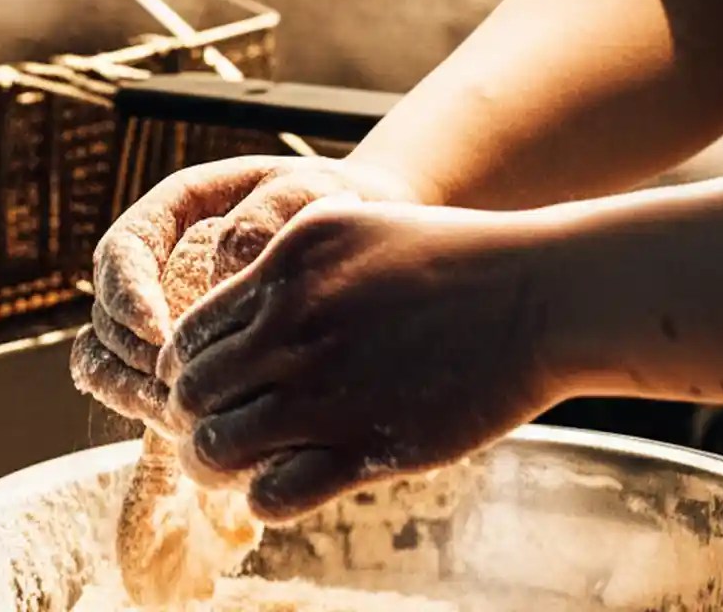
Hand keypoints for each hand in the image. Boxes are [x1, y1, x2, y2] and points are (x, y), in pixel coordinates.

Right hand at [70, 156, 419, 433]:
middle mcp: (155, 262)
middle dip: (130, 354)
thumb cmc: (335, 206)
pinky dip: (140, 406)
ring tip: (176, 416)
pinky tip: (183, 427)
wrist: (362, 238)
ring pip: (105, 353)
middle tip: (172, 390)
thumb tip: (218, 278)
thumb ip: (262, 221)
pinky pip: (128, 383)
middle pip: (107, 311)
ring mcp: (158, 310)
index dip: (127, 295)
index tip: (160, 333)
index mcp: (174, 210)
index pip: (122, 250)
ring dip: (129, 388)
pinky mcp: (172, 354)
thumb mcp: (307, 196)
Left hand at [160, 199, 561, 522]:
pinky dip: (262, 499)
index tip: (203, 386)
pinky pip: (274, 494)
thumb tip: (232, 294)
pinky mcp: (368, 446)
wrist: (538, 293)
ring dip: (211, 464)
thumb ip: (281, 260)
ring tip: (229, 467)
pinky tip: (279, 487)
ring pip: (215, 448)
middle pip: (190, 394)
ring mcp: (326, 392)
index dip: (184, 369)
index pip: (186, 336)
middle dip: (189, 418)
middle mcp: (290, 332)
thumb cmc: (449, 256)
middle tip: (210, 428)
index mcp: (280, 274)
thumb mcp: (349, 224)